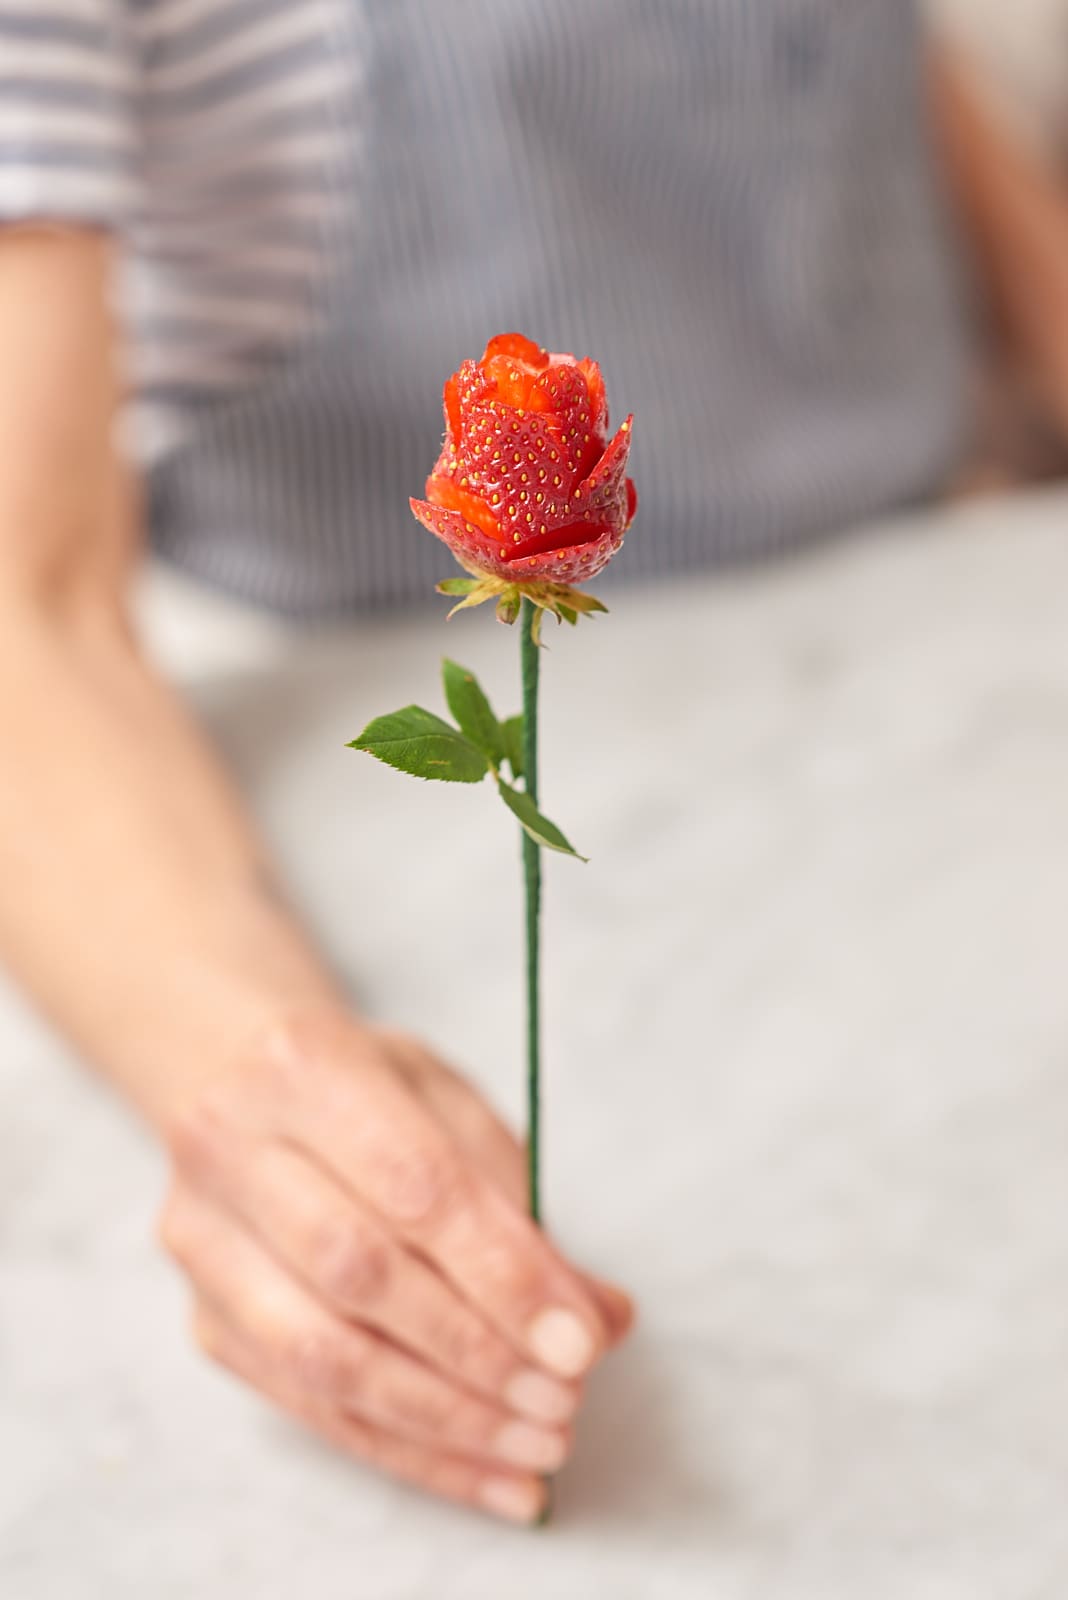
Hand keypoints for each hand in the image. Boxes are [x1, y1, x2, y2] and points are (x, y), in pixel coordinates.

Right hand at [158, 1012, 633, 1522]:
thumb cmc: (364, 1089)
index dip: (502, 1270)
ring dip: (446, 1419)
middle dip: (476, 1351)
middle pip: (358, 1274)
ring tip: (539, 1446)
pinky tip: (490, 1475)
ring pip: (322, 1357)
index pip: (412, 1184)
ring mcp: (204, 1243)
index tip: (580, 1339)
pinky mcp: (205, 1320)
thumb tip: (597, 1317)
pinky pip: (311, 1408)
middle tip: (565, 1397)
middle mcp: (230, 1151)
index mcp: (306, 1067)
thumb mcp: (447, 1102)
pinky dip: (410, 1452)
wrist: (232, 1081)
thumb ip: (518, 1203)